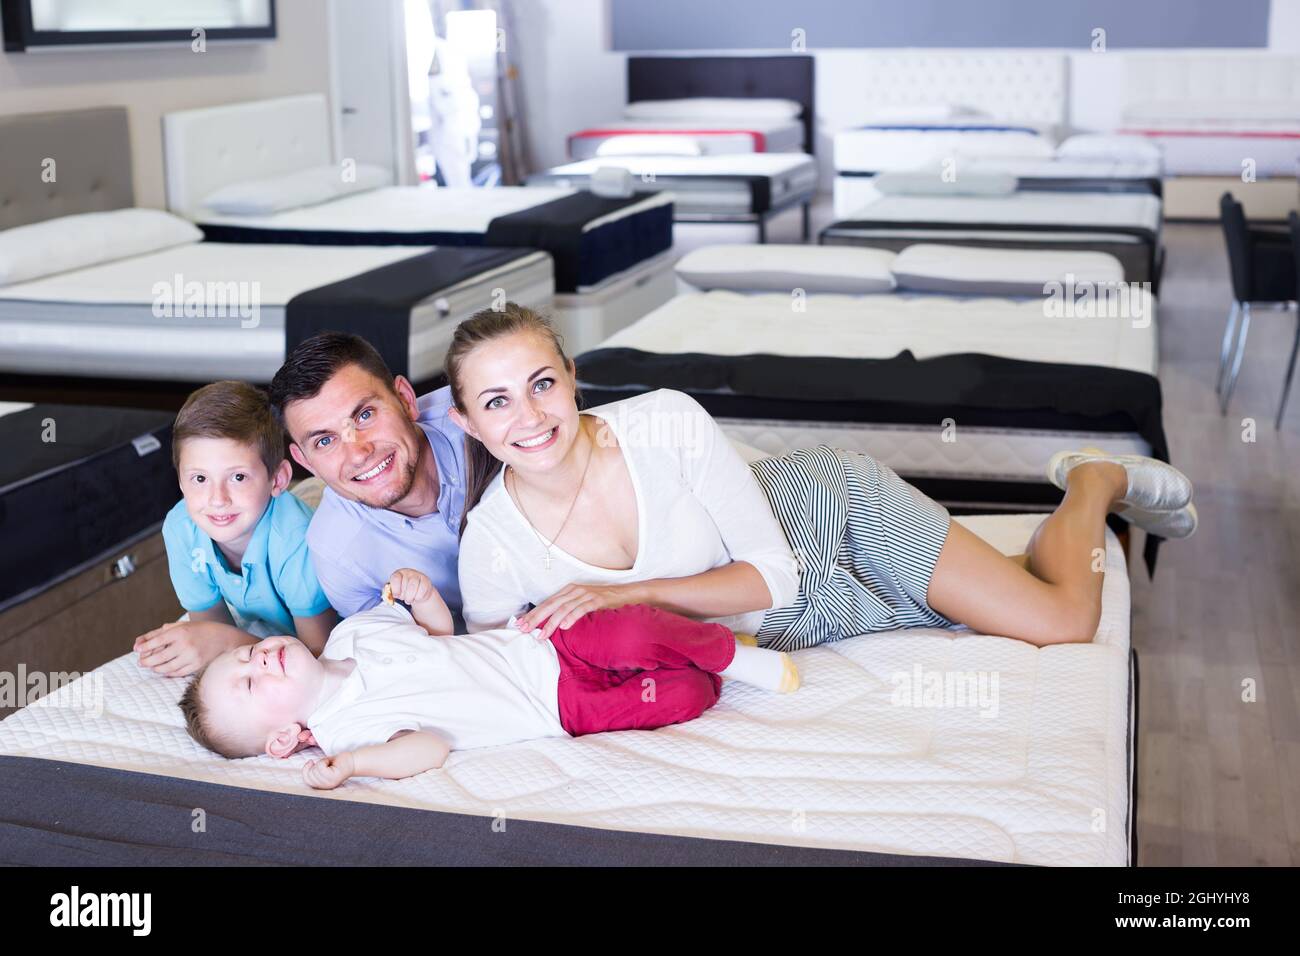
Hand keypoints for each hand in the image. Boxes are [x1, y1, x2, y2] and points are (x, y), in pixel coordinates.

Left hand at [134, 621, 208, 677]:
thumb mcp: (178, 627)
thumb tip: (137, 644)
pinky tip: (164, 671)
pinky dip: (169, 673)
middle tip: (140, 663)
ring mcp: (192, 656)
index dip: (145, 646)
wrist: (222, 637)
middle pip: (160, 657)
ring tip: (152, 667)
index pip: (157, 641)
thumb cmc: (196, 630)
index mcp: (180, 632)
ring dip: (156, 669)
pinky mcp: (197, 665)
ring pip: (168, 668)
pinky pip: (178, 673)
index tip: (137, 650)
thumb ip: (156, 634)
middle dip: (147, 661)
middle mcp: (185, 644)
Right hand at [303, 751, 353, 789]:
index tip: (310, 762)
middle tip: (324, 762)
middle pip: (309, 775)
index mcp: (323, 786)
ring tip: (328, 762)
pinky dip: (323, 761)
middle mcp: (326, 786)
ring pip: (314, 771)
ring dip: (319, 762)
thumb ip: (315, 770)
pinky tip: (330, 761)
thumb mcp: (324, 767)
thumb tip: (305, 769)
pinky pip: (320, 767)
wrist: (354, 761)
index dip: (305, 770)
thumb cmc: (338, 762)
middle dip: (313, 765)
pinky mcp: (334, 777)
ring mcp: (329, 783)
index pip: (307, 781)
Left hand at [386, 568, 434, 606]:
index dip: (396, 589)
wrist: (418, 592)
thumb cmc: (404, 591)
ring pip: (413, 588)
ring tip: (410, 599)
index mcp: (398, 573)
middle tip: (404, 597)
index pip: (395, 579)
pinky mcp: (426, 581)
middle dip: (404, 595)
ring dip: (410, 597)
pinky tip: (417, 597)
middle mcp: (408, 572)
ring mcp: (418, 575)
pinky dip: (419, 597)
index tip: (396, 595)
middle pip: (405, 585)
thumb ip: (389, 592)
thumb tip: (387, 596)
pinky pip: (422, 591)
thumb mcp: (395, 591)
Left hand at [515, 583, 638, 640]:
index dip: (533, 614)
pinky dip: (571, 617)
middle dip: (535, 618)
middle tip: (523, 630)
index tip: (519, 625)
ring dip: (551, 623)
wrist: (627, 594)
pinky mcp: (597, 600)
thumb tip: (551, 626)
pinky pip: (581, 608)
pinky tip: (564, 627)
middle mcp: (574, 590)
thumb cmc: (603, 602)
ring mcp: (586, 594)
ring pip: (563, 608)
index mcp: (568, 591)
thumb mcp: (582, 604)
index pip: (546, 603)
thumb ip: (568, 611)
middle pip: (550, 605)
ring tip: (541, 635)